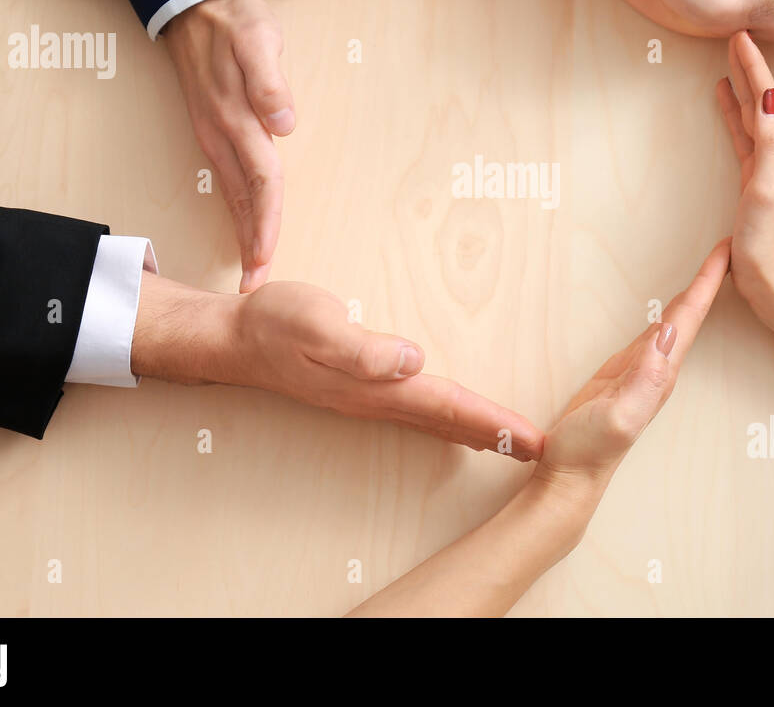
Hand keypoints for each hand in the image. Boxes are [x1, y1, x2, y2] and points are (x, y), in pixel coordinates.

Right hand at [133, 273, 543, 458]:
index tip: (532, 439)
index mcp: (374, 386)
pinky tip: (457, 420)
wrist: (232, 338)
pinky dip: (448, 418)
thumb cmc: (273, 324)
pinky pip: (418, 410)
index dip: (492, 422)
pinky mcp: (360, 388)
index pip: (447, 405)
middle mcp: (375, 399)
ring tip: (512, 441)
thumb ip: (361, 348)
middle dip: (497, 435)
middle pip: (449, 421)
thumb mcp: (313, 323)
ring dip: (477, 430)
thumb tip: (412, 358)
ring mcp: (367, 398)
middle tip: (541, 450)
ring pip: (436, 419)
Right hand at [163, 0, 292, 291]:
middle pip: (244, 200)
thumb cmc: (234, 20)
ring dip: (243, 232)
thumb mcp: (257, 38)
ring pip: (233, 195)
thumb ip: (269, 81)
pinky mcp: (214, 132)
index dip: (265, 221)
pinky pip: (228, 180)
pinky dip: (236, 209)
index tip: (265, 257)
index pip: (260, 181)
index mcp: (239, 121)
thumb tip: (283, 122)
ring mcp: (215, 136)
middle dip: (252, 244)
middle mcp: (223, 136)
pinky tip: (242, 225)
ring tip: (251, 270)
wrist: (195, 5)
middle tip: (257, 286)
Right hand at [537, 242, 729, 484]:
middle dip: (708, 280)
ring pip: (672, 322)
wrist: (571, 477)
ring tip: (712, 268)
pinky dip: (666, 313)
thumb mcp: (618, 415)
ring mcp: (641, 371)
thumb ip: (644, 378)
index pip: (687, 319)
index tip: (725, 252)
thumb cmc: (589, 450)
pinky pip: (651, 334)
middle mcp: (657, 369)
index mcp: (659, 373)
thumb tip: (665, 333)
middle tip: (727, 248)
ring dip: (693, 295)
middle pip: (687, 315)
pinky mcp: (622, 372)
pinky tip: (671, 308)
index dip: (706, 283)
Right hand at [715, 31, 773, 306]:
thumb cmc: (769, 238)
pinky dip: (735, 114)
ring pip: (754, 114)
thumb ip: (769, 141)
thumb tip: (768, 99)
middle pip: (765, 100)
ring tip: (730, 62)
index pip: (771, 97)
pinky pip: (745, 134)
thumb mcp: (767, 186)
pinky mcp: (757, 177)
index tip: (741, 38)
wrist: (770, 277)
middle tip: (736, 38)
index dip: (755, 66)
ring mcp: (772, 164)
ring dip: (743, 87)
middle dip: (750, 68)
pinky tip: (726, 102)